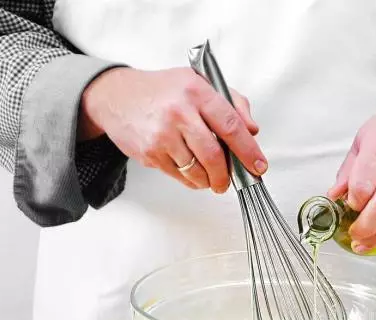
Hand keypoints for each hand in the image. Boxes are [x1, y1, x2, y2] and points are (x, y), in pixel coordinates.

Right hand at [78, 67, 266, 192]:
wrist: (117, 96)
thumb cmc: (162, 90)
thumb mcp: (199, 82)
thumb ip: (232, 103)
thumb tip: (252, 131)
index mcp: (196, 91)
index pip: (230, 125)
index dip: (248, 150)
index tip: (258, 166)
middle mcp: (179, 113)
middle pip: (213, 156)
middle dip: (227, 175)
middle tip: (231, 181)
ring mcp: (162, 135)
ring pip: (196, 171)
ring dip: (209, 181)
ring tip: (212, 178)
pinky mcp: (149, 153)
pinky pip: (178, 175)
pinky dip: (191, 180)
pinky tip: (192, 172)